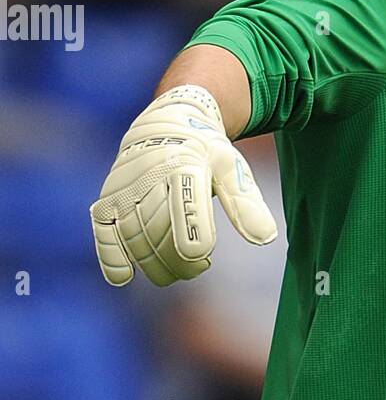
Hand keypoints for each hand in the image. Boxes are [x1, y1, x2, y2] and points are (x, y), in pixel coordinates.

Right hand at [90, 83, 276, 286]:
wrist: (166, 122)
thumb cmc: (206, 152)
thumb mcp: (231, 167)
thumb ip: (246, 203)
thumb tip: (266, 238)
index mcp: (184, 163)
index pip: (185, 202)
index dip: (192, 232)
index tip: (201, 255)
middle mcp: (149, 175)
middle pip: (159, 228)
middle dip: (179, 259)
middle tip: (200, 267)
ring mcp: (124, 190)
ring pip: (135, 238)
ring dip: (156, 264)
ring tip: (179, 271)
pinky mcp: (107, 201)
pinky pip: (104, 233)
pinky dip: (112, 257)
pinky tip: (124, 277)